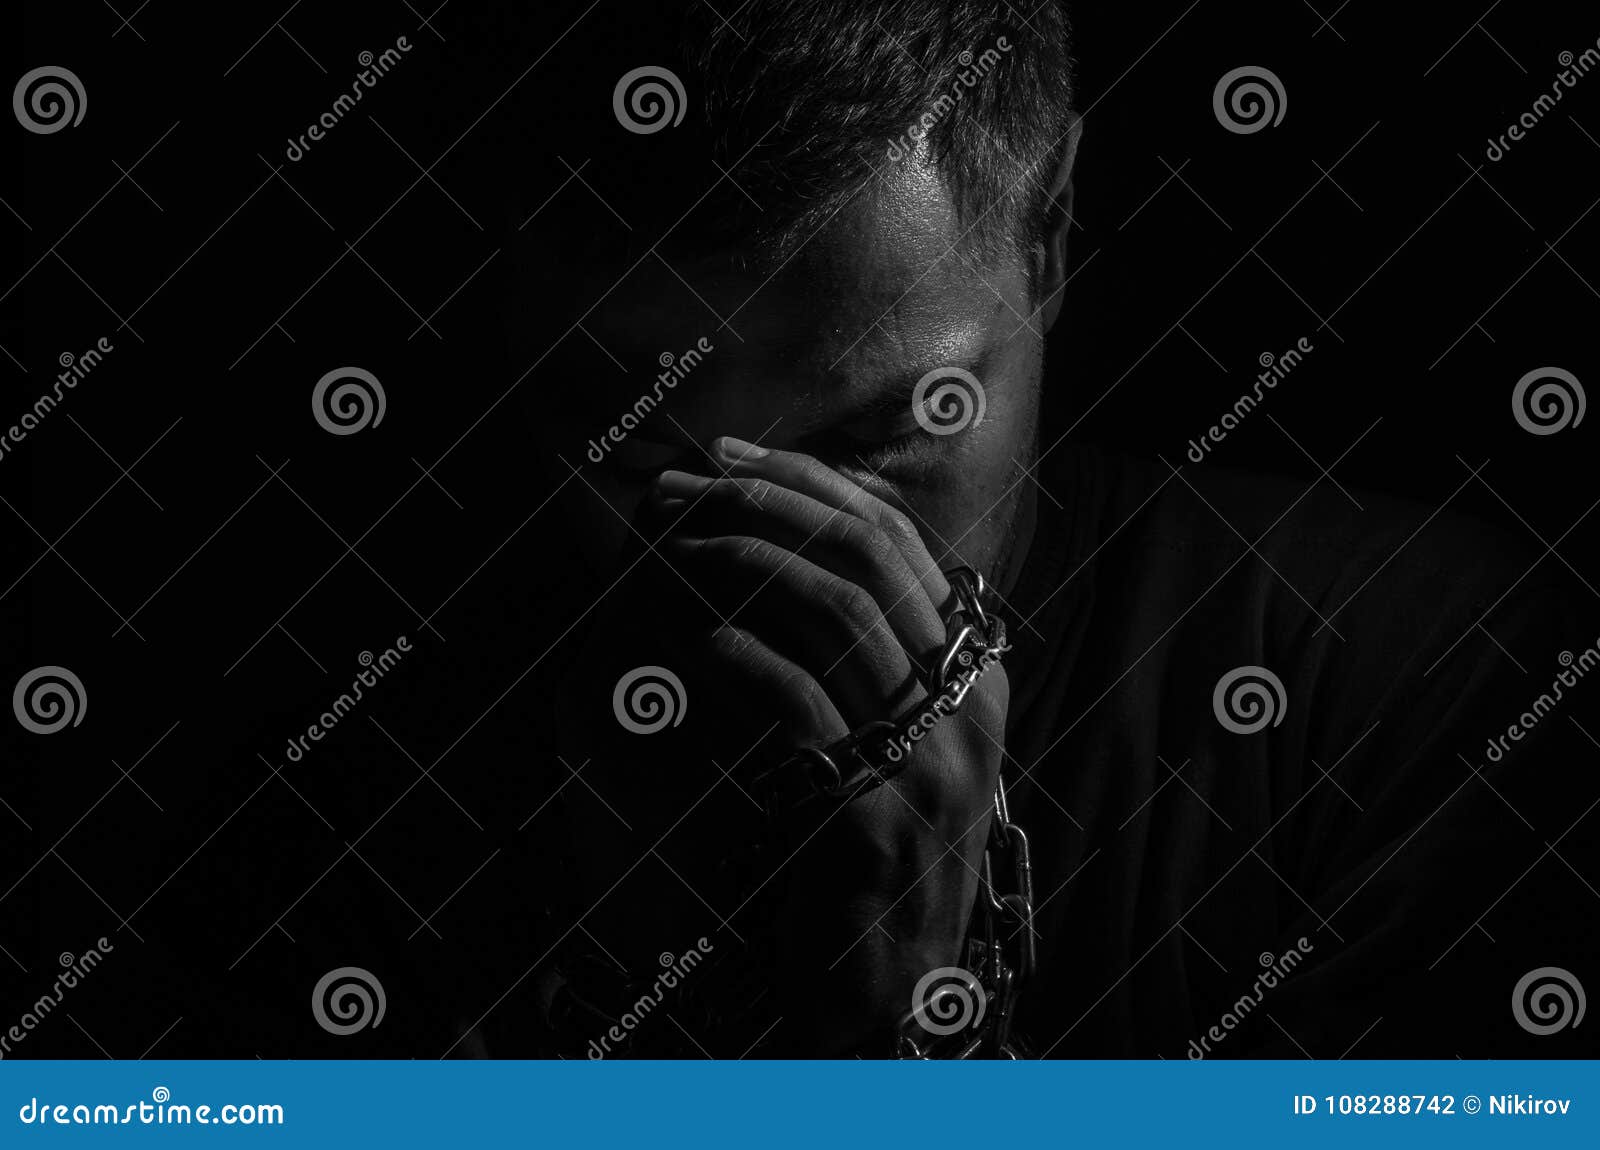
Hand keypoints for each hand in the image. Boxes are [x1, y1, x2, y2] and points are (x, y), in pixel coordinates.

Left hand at [644, 436, 1008, 1052]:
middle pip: (869, 557)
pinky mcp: (871, 820)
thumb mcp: (907, 748)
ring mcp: (927, 766)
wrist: (897, 992)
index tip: (732, 453)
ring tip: (679, 545)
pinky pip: (802, 713)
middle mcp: (966, 709)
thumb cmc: (885, 858)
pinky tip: (694, 642)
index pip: (899, 539)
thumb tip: (803, 558)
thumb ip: (879, 661)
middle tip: (690, 481)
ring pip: (840, 616)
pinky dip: (743, 661)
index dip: (811, 480)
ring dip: (747, 563)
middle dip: (771, 500)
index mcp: (976, 677)